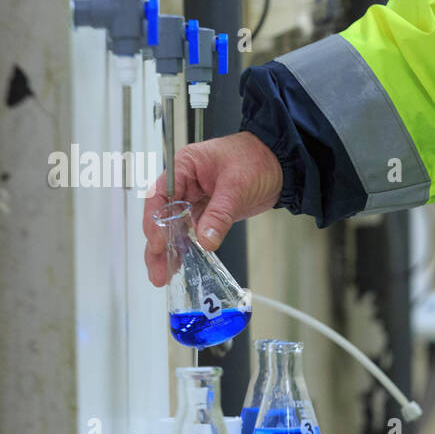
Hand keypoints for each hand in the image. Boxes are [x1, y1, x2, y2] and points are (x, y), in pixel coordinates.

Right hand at [142, 131, 283, 286]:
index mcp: (185, 167)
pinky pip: (192, 232)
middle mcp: (185, 184)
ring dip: (170, 251)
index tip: (158, 243)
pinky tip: (181, 264)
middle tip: (158, 269)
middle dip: (158, 245)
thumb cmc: (256, 159)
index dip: (155, 221)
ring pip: (175, 228)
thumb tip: (206, 239)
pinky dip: (186, 248)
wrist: (279, 164)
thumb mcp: (237, 186)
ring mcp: (195, 200)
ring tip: (162, 275)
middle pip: (163, 217)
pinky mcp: (207, 213)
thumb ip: (220, 214)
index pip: (160, 196)